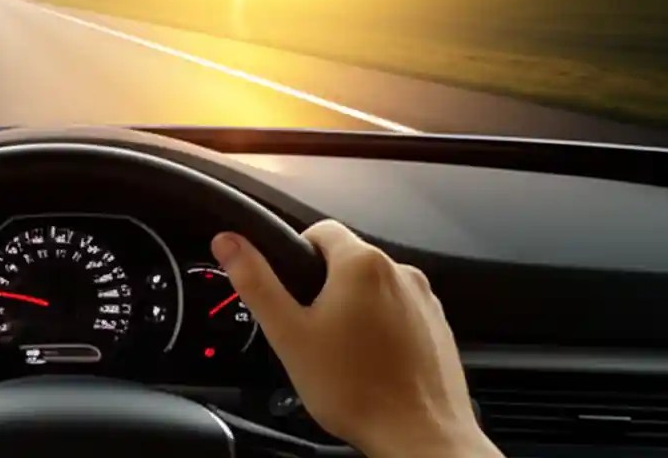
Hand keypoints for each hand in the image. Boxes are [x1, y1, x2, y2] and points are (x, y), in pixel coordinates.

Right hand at [211, 222, 501, 457]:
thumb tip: (229, 243)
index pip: (321, 230)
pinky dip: (384, 330)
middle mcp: (401, 272)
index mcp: (361, 264)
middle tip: (313, 332)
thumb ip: (256, 282)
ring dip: (357, 310)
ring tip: (344, 354)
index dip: (299, 256)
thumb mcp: (289, 334)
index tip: (293, 292)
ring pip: (375, 289)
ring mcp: (425, 299)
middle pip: (348, 261)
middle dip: (326, 289)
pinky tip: (372, 364)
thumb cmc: (356, 390)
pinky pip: (401, 313)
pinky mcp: (438, 325)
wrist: (419, 436)